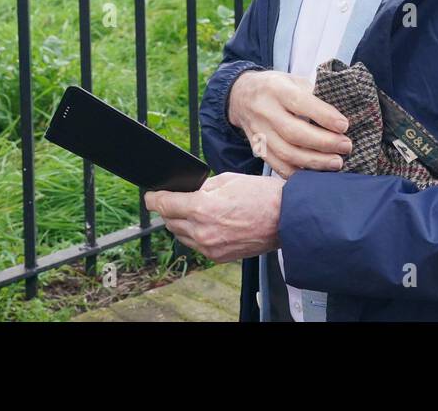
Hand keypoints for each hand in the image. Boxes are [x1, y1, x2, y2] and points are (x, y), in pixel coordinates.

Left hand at [145, 173, 284, 261]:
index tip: (151, 196)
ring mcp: (210, 247)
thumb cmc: (262, 196)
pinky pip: (197, 246)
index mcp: (202, 208)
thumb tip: (189, 192)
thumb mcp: (227, 180)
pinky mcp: (219, 257)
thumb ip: (203, 188)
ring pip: (181, 235)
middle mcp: (203, 231)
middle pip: (170, 222)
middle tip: (176, 200)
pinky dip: (196, 235)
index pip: (165, 205)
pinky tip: (208, 224)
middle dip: (170, 209)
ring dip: (182, 223)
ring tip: (195, 212)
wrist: (287, 219)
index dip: (154, 198)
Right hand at [228, 69, 352, 177]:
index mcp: (276, 88)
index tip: (344, 125)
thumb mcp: (293, 80)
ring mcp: (259, 132)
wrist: (241, 96)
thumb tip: (341, 115)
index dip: (323, 116)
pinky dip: (298, 173)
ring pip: (286, 152)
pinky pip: (277, 165)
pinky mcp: (257, 148)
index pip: (300, 102)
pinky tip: (316, 173)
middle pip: (293, 132)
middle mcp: (265, 110)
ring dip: (314, 161)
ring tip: (336, 162)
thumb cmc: (277, 87)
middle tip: (346, 146)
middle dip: (324, 142)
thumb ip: (314, 94)